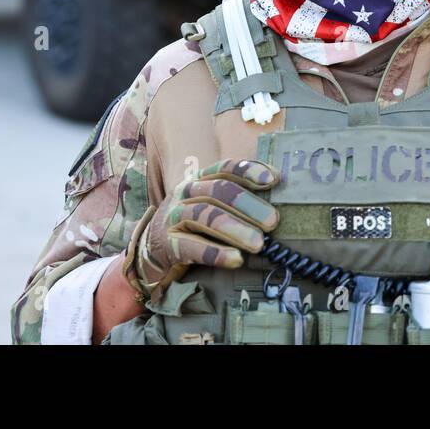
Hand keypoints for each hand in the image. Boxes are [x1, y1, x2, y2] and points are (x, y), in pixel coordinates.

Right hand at [125, 159, 277, 301]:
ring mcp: (173, 216)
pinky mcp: (167, 243)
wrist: (152, 251)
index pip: (224, 168)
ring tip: (259, 243)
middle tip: (273, 221)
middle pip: (218, 191)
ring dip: (235, 229)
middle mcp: (185, 193)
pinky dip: (215, 253)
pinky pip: (192, 247)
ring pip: (205, 216)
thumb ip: (235, 202)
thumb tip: (277, 203)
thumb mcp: (210, 207)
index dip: (248, 171)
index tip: (273, 180)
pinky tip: (236, 260)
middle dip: (249, 205)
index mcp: (198, 180)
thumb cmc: (193, 228)